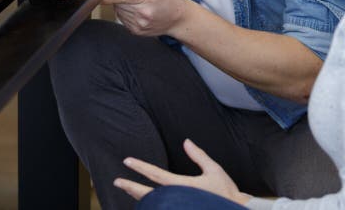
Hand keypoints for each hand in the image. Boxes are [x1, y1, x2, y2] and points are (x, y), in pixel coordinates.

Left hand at [101, 0, 188, 36]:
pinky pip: (122, 19)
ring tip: (138, 2)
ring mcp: (138, 24)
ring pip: (118, 10)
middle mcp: (142, 13)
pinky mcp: (136, 31)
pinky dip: (126, 13)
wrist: (177, 17)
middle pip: (117, 2)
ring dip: (123, 5)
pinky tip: (138, 11)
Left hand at [113, 139, 250, 204]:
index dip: (140, 167)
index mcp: (182, 185)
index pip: (155, 174)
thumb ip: (199, 155)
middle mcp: (176, 198)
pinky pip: (162, 209)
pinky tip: (147, 201)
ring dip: (139, 197)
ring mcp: (177, 207)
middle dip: (131, 187)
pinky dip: (152, 205)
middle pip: (147, 193)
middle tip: (118, 181)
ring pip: (152, 203)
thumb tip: (186, 141)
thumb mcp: (214, 170)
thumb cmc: (226, 192)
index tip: (127, 161)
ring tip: (129, 190)